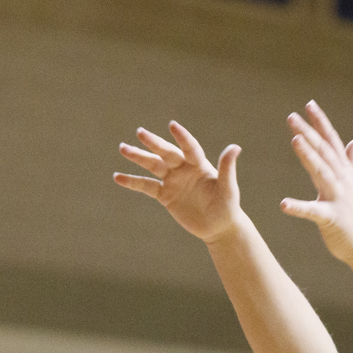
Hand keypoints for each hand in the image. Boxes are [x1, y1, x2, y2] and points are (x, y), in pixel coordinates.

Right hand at [114, 122, 242, 243]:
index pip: (189, 147)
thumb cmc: (227, 207)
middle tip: (140, 132)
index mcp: (200, 165)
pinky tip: (117, 177)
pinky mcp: (165, 195)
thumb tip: (235, 147)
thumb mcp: (228, 189)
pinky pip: (146, 186)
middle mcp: (184, 169)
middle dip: (154, 143)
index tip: (172, 125)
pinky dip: (132, 182)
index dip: (182, 137)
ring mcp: (173, 181)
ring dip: (138, 157)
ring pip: (153, 166)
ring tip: (123, 148)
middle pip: (166, 153)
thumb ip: (227, 168)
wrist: (218, 227)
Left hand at [280, 101, 352, 258]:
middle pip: (324, 152)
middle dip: (308, 133)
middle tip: (291, 117)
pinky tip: (283, 204)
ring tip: (295, 140)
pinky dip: (298, 207)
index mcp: (345, 173)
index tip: (309, 104)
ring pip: (321, 173)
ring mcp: (338, 198)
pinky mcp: (331, 219)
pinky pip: (313, 212)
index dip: (321, 123)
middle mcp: (343, 181)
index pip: (332, 142)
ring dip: (308, 156)